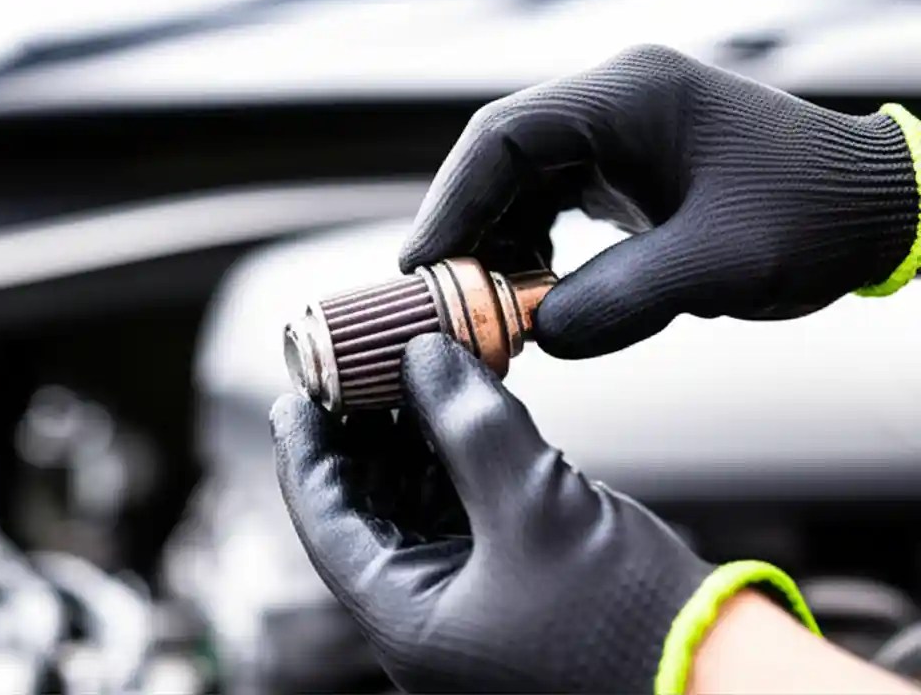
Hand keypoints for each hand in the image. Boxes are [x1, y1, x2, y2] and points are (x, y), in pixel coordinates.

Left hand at [271, 334, 815, 692]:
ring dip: (411, 438)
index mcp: (405, 618)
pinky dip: (456, 457)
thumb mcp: (536, 510)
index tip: (298, 386)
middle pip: (365, 506)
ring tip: (412, 368)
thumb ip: (472, 426)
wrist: (718, 682)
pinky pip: (462, 510)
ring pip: (414, 504)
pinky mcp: (515, 582)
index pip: (324, 518)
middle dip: (360, 432)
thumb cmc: (630, 630)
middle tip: (359, 362)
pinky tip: (465, 405)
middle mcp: (427, 612)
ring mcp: (471, 598)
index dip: (306, 446)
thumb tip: (422, 356)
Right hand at [400, 44, 920, 357]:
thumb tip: (538, 335)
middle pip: (498, 156)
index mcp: (629, 97)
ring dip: (493, 242)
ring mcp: (616, 129)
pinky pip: (549, 198)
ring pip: (517, 180)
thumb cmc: (815, 216)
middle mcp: (612, 101)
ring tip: (485, 306)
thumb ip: (620, 300)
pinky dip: (527, 246)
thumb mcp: (719, 266)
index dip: (451, 203)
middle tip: (442, 298)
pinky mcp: (624, 163)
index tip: (423, 268)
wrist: (877, 207)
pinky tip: (528, 292)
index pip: (502, 137)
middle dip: (464, 227)